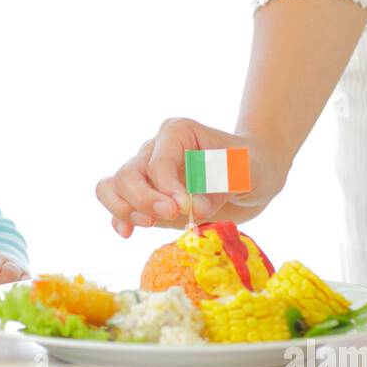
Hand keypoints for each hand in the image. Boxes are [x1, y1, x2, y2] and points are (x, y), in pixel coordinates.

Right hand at [95, 117, 287, 237]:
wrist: (253, 176)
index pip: (157, 162)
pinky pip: (118, 203)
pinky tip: (128, 233)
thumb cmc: (250, 166)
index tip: (183, 208)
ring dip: (123, 209)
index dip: (166, 188)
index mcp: (177, 133)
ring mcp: (146, 173)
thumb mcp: (245, 171)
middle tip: (169, 216)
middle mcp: (154, 150)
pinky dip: (118, 218)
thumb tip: (194, 209)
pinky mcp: (146, 197)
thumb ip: (219, 186)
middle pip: (128, 174)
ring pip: (113, 186)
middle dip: (142, 199)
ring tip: (146, 224)